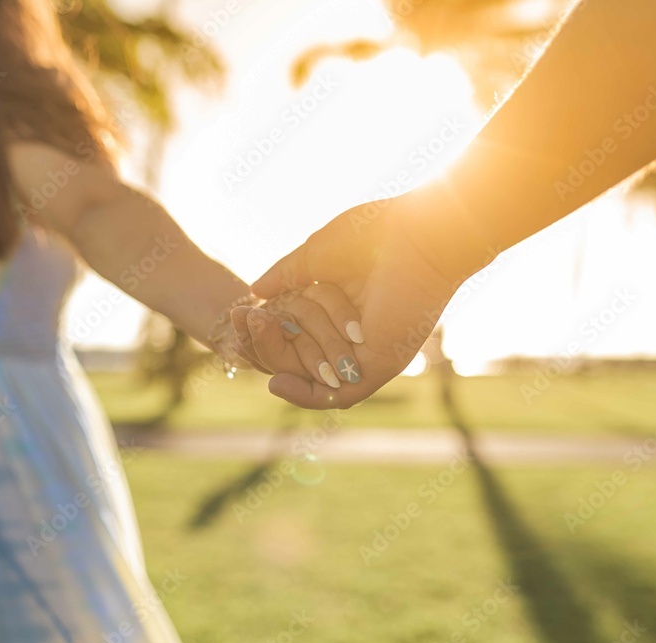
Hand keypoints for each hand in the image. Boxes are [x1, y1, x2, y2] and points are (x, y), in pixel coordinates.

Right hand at [248, 195, 467, 408]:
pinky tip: (276, 380)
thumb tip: (254, 291)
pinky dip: (306, 395)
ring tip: (254, 342)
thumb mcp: (316, 255)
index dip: (266, 331)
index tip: (236, 318)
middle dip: (267, 348)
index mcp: (344, 310)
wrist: (419, 234)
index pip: (298, 333)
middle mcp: (356, 336)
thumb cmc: (375, 234)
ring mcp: (369, 353)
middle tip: (239, 330)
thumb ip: (287, 275)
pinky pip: (341, 396)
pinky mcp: (381, 366)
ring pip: (315, 379)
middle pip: (301, 359)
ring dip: (280, 365)